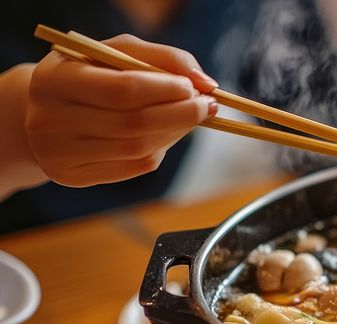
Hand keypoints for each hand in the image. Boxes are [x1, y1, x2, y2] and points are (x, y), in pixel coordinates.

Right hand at [24, 34, 217, 186]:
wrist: (46, 108)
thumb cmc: (90, 74)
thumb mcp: (119, 52)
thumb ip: (164, 58)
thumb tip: (205, 82)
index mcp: (56, 79)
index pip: (124, 89)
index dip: (166, 90)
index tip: (195, 87)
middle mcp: (49, 118)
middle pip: (134, 124)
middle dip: (181, 114)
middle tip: (207, 105)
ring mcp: (58, 152)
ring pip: (138, 149)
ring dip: (176, 133)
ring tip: (192, 118)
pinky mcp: (71, 175)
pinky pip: (133, 167)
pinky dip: (161, 149)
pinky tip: (168, 134)